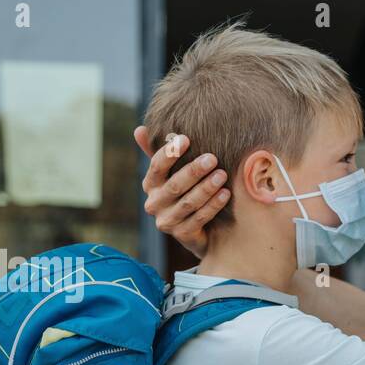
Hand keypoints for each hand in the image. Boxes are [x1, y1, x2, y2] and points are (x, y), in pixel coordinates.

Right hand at [135, 127, 229, 258]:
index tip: (186, 138)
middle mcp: (154, 204)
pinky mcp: (182, 235)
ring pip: (188, 203)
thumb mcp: (173, 171)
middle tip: (212, 158)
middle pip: (174, 186)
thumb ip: (161, 152)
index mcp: (150, 184)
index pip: (156, 167)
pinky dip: (213, 206)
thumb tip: (139, 129)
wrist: (199, 229)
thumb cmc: (186, 191)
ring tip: (222, 175)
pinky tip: (226, 194)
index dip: (170, 153)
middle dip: (194, 171)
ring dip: (206, 188)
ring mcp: (167, 221)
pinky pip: (199, 219)